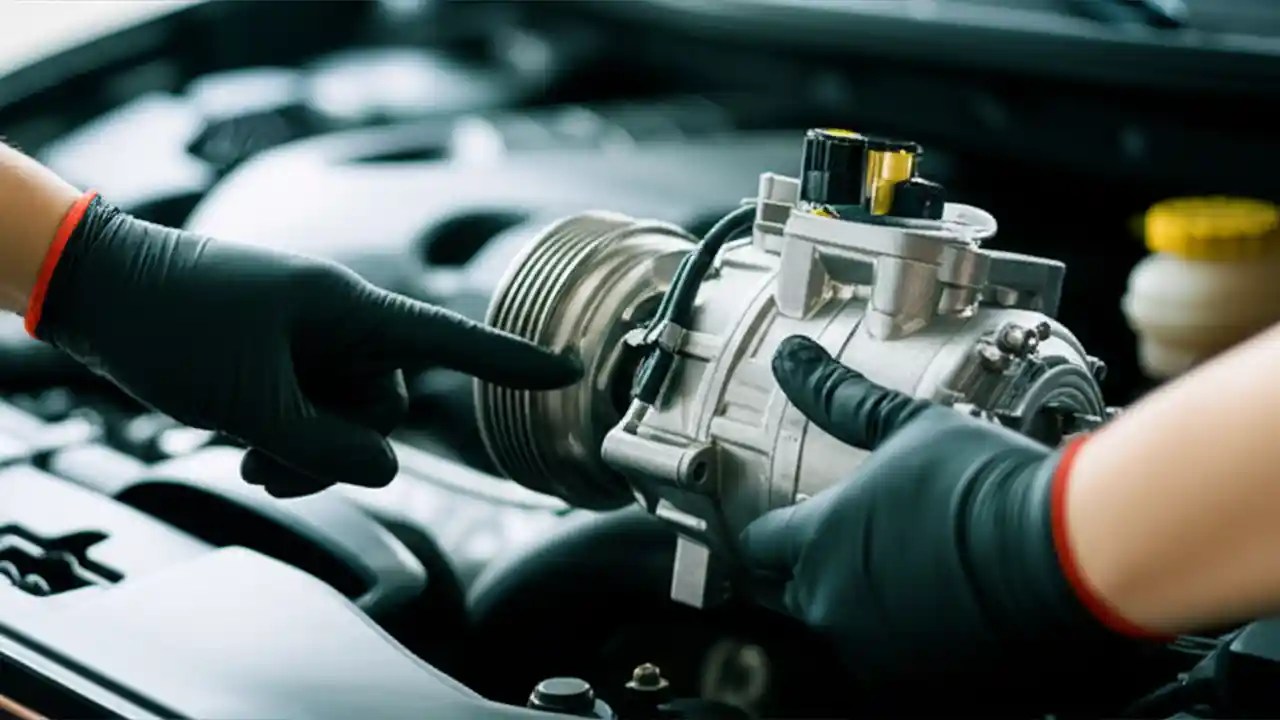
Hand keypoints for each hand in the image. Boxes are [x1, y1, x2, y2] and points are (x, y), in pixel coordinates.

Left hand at [31, 195, 579, 496]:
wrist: (96, 290)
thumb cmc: (172, 323)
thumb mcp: (249, 399)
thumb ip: (326, 444)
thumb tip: (386, 469)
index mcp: (347, 308)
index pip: (447, 339)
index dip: (510, 361)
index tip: (567, 369)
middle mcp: (339, 322)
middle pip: (385, 404)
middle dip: (341, 446)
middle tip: (272, 465)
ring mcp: (311, 340)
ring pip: (347, 416)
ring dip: (307, 449)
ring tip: (247, 460)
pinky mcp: (283, 357)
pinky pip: (314, 409)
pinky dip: (288, 436)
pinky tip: (243, 448)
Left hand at [739, 336, 1144, 702]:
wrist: (1066, 554)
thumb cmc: (989, 485)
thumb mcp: (909, 426)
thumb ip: (838, 398)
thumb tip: (792, 360)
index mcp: (819, 542)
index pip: (757, 543)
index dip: (768, 527)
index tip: (781, 517)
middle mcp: (833, 602)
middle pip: (788, 589)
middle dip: (804, 566)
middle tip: (840, 539)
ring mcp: (872, 646)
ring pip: (837, 625)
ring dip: (851, 600)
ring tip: (895, 565)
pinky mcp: (916, 677)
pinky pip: (883, 656)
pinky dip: (895, 632)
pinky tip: (928, 598)